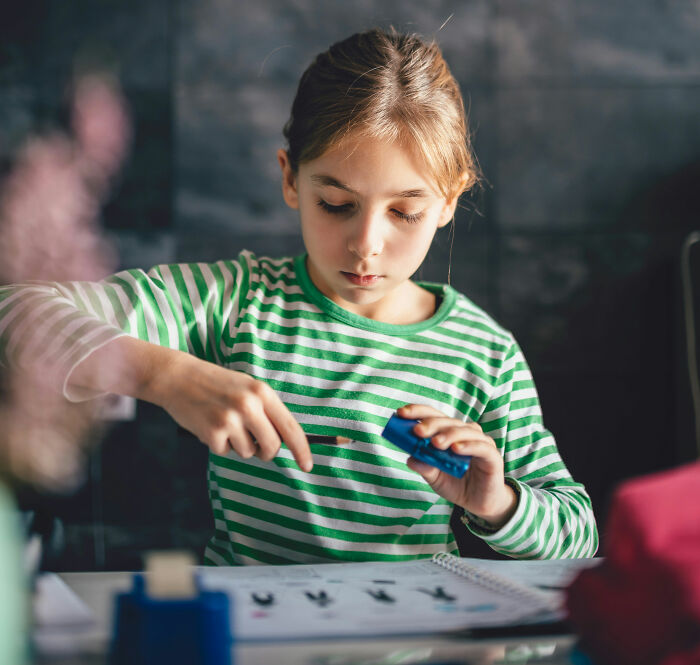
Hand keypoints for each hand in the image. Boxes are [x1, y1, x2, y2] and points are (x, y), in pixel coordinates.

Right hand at [143, 347, 312, 471]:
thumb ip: (266, 411)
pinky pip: (226, 452)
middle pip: (272, 447)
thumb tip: (283, 442)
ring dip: (238, 444)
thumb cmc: (217, 384)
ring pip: (249, 452)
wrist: (178, 377)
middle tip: (254, 442)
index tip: (307, 465)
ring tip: (224, 423)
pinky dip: (219, 444)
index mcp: (262, 392)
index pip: (290, 427)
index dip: (301, 449)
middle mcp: (250, 406)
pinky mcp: (213, 433)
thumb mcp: (247, 388)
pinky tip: (209, 425)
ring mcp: (231, 420)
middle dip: (266, 451)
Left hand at [397, 404, 517, 528]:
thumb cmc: (457, 484)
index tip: (401, 413)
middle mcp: (465, 433)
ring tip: (435, 443)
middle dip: (431, 424)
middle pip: (447, 421)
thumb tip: (410, 459)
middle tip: (417, 431)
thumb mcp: (435, 477)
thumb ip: (425, 467)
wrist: (479, 503)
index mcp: (448, 433)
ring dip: (449, 434)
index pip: (433, 415)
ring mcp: (480, 443)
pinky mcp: (492, 456)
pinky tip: (456, 449)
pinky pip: (481, 447)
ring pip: (465, 431)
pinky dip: (468, 446)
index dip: (418, 411)